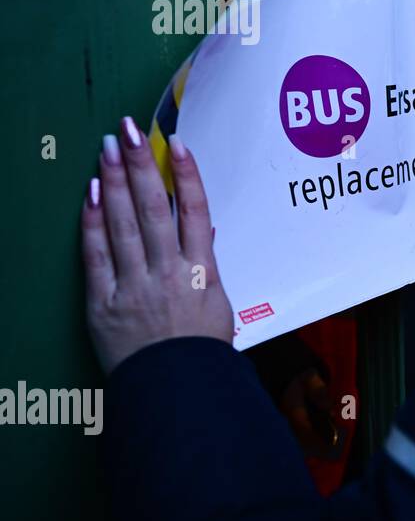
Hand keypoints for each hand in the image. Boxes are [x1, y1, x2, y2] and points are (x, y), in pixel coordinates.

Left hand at [81, 117, 233, 374]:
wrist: (175, 391)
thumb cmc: (201, 351)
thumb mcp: (219, 306)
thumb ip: (208, 264)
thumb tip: (204, 229)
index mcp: (202, 272)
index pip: (194, 212)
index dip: (185, 175)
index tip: (175, 144)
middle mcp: (168, 272)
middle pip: (153, 208)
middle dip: (140, 164)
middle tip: (128, 130)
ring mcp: (135, 285)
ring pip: (123, 224)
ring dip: (113, 182)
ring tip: (106, 148)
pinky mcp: (104, 302)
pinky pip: (97, 256)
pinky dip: (92, 223)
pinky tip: (89, 194)